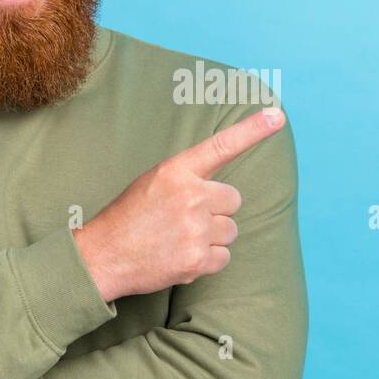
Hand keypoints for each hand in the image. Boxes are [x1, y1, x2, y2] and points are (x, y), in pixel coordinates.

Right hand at [73, 107, 286, 301]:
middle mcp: (190, 196)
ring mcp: (195, 228)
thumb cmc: (129, 218)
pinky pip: (224, 258)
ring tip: (179, 240)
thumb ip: (188, 179)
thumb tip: (223, 192)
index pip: (221, 146)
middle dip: (217, 212)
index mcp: (176, 170)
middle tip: (185, 221)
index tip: (277, 116)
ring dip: (212, 238)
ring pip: (230, 231)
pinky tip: (181, 258)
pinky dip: (207, 262)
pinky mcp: (197, 259)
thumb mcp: (154, 182)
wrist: (102, 257)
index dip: (252, 130)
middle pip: (233, 200)